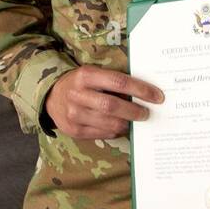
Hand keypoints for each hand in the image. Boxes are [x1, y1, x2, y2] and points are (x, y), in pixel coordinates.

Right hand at [44, 65, 161, 139]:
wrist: (51, 95)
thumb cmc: (81, 83)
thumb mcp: (94, 74)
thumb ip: (114, 81)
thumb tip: (145, 92)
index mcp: (86, 75)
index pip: (119, 82)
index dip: (141, 90)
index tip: (157, 96)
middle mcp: (78, 95)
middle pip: (113, 106)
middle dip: (135, 111)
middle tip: (147, 113)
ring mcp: (74, 114)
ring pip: (109, 123)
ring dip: (127, 123)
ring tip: (135, 120)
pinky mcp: (74, 130)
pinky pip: (103, 134)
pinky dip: (115, 131)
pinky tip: (120, 126)